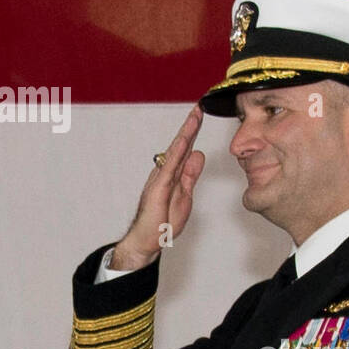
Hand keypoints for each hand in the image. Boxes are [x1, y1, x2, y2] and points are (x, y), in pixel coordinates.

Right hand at [110, 105, 205, 269]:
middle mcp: (164, 172)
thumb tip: (198, 154)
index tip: (201, 116)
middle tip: (199, 108)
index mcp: (172, 174)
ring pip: (175, 152)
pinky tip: (184, 141)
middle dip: (190, 126)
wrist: (148, 240)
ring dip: (185, 133)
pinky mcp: (158, 188)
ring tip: (195, 116)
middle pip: (180, 145)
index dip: (193, 133)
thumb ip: (190, 175)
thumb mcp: (185, 194)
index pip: (185, 149)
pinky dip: (176, 153)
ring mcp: (160, 179)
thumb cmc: (162, 221)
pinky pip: (169, 168)